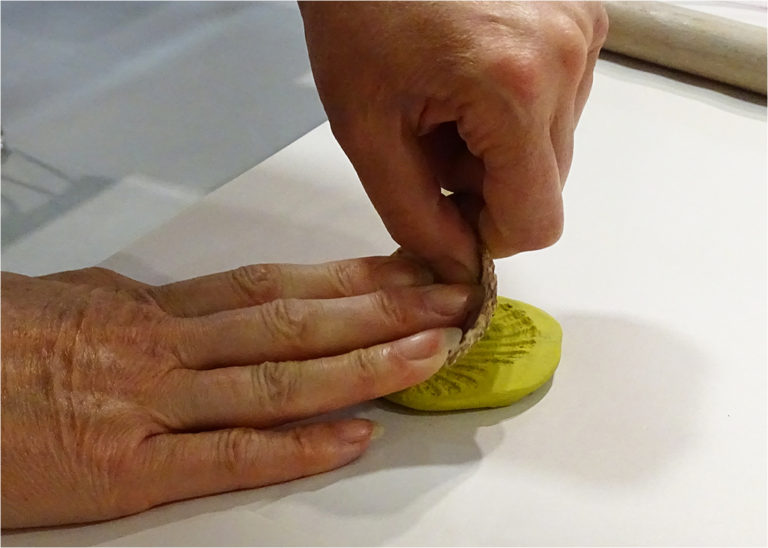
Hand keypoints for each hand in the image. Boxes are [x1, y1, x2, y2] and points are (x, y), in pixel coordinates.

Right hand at [1, 257, 478, 527]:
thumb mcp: (69, 304)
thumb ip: (141, 309)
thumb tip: (193, 309)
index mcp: (152, 310)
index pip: (272, 285)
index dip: (348, 277)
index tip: (405, 269)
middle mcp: (166, 349)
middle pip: (293, 321)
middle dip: (381, 308)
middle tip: (450, 298)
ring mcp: (150, 407)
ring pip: (276, 378)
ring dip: (362, 364)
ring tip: (431, 351)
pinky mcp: (123, 472)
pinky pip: (226, 455)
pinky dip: (296, 447)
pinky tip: (355, 435)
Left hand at [301, 1, 607, 281]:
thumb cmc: (355, 13)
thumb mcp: (366, 131)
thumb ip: (413, 216)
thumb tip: (459, 265)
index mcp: (516, 89)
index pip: (537, 223)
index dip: (488, 236)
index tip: (445, 215)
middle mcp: (568, 56)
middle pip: (546, 184)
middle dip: (487, 184)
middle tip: (430, 140)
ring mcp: (583, 28)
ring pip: (553, 144)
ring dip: (500, 146)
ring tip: (446, 98)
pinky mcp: (583, 13)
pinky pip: (560, 98)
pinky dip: (516, 108)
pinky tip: (471, 74)